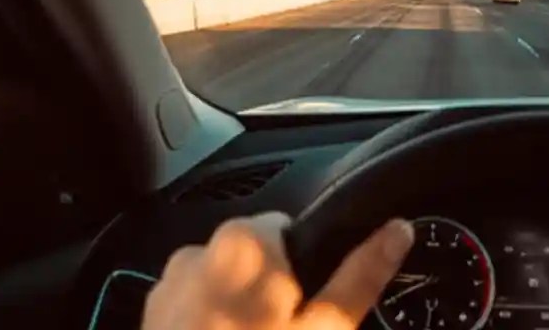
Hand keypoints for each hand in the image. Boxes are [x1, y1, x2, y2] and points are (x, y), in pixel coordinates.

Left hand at [143, 212, 413, 329]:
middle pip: (256, 259)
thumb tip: (399, 228)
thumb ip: (361, 275)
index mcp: (244, 241)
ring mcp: (166, 286)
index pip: (290, 228)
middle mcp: (197, 250)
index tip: (312, 310)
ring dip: (242, 310)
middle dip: (275, 292)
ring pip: (225, 286)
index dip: (308, 269)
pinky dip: (213, 326)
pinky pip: (195, 309)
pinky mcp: (149, 318)